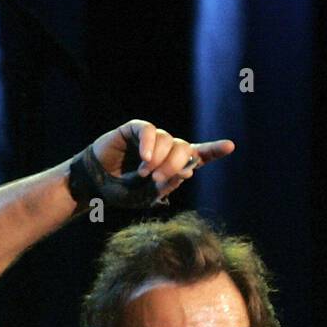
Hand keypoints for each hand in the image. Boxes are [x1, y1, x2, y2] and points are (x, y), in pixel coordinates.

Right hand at [90, 119, 234, 200]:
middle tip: (157, 181)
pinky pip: (149, 130)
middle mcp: (166, 149)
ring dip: (159, 160)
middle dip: (175, 165)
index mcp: (173, 166)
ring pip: (168, 140)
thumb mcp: (147, 196)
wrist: (96, 185)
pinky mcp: (135, 129)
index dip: (214, 151)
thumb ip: (168, 185)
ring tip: (144, 175)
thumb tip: (189, 171)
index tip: (230, 146)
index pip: (198, 156)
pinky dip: (149, 145)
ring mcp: (151, 138)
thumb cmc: (122, 193)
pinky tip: (144, 159)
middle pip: (184, 149)